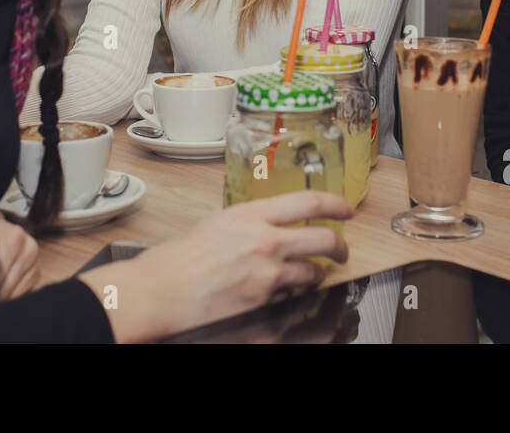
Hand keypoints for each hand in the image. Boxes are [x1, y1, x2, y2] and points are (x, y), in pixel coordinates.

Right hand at [77, 191, 354, 342]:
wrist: (162, 291)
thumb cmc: (181, 259)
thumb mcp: (220, 223)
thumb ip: (252, 223)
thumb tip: (276, 227)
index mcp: (253, 216)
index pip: (310, 203)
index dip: (337, 205)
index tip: (347, 210)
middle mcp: (266, 243)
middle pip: (325, 240)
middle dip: (340, 247)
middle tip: (341, 251)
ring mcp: (268, 277)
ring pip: (313, 274)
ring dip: (316, 275)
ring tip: (310, 276)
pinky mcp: (265, 306)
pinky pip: (291, 302)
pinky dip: (290, 299)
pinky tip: (277, 297)